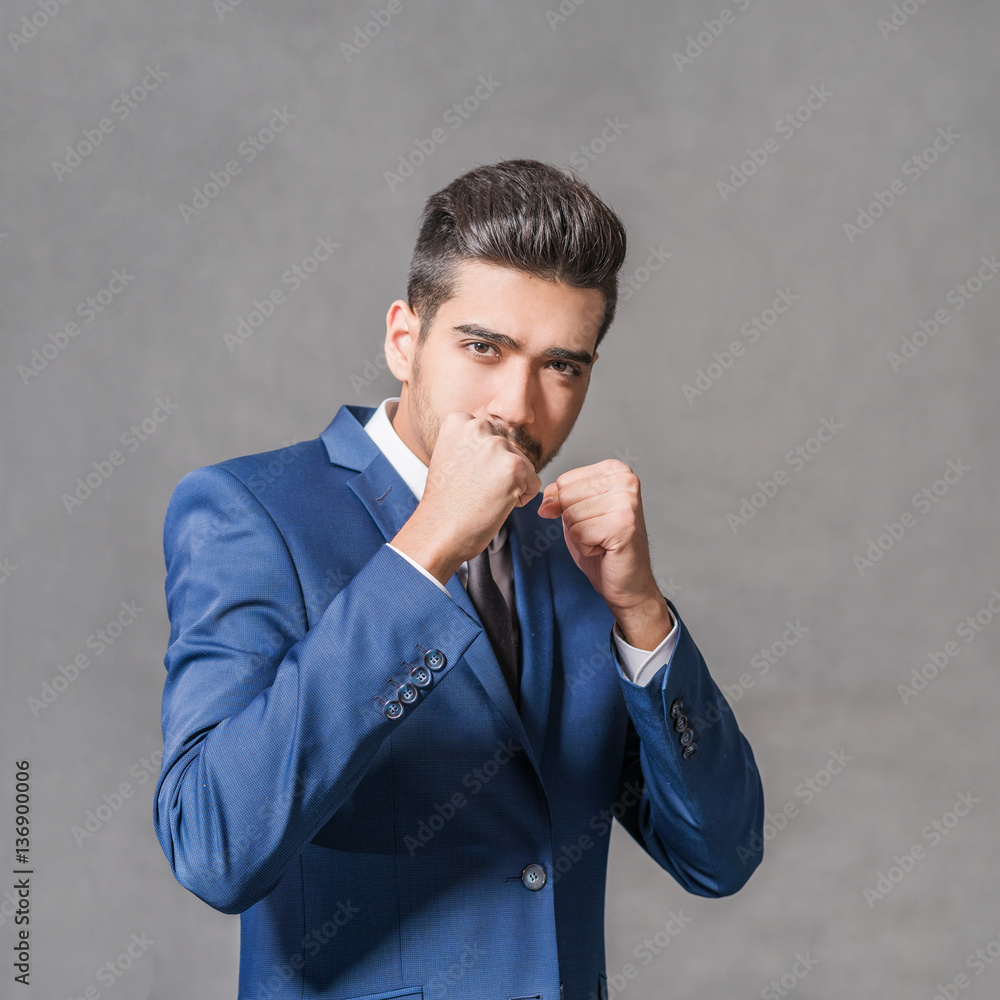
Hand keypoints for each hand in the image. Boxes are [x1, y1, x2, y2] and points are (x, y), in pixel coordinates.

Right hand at [392, 411, 540, 584]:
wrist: (438, 532)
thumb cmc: (444, 504)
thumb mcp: (449, 457)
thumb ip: (472, 444)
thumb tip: (496, 445)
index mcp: (459, 421)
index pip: (492, 437)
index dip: (483, 463)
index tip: (465, 477)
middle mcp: (478, 427)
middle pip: (509, 450)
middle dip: (498, 473)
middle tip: (474, 490)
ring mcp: (497, 445)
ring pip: (523, 466)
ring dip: (510, 485)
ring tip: (482, 497)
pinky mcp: (515, 466)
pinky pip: (534, 483)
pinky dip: (520, 499)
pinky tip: (495, 504)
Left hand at [538, 459, 673, 647]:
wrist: (628, 582)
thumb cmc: (604, 547)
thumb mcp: (576, 514)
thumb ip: (559, 498)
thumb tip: (545, 501)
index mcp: (616, 470)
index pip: (564, 481)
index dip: (567, 506)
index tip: (592, 519)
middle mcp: (626, 481)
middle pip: (566, 496)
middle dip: (573, 521)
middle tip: (599, 532)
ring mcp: (627, 502)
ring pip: (571, 516)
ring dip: (580, 536)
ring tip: (602, 541)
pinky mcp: (624, 525)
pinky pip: (578, 533)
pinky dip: (585, 548)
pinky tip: (605, 550)